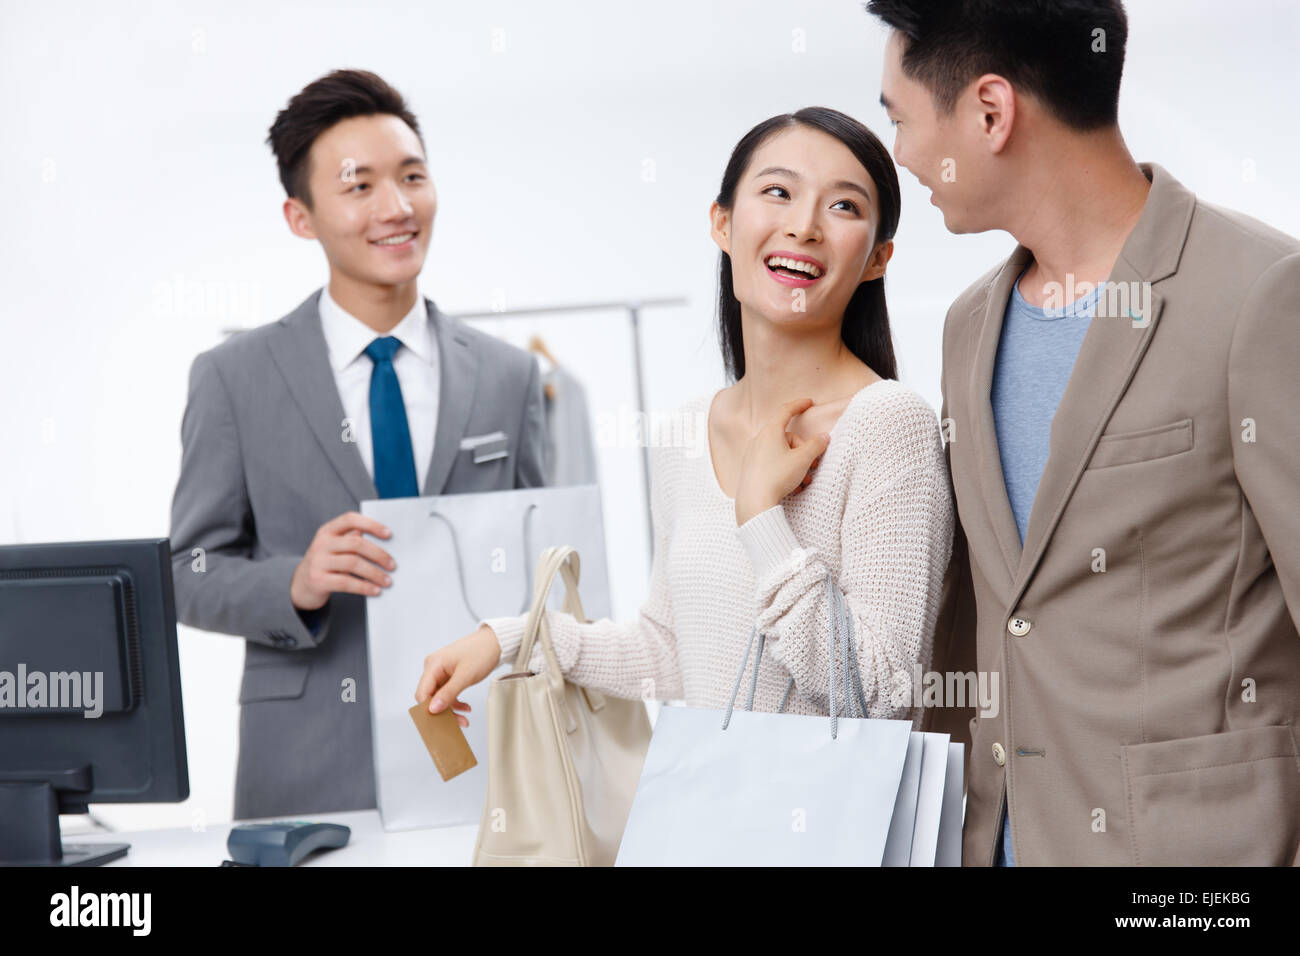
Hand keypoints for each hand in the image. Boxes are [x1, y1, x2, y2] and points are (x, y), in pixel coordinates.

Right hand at [290, 511, 394, 610]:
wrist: (300, 585)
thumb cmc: (327, 564)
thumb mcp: (335, 548)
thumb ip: (353, 541)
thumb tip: (385, 544)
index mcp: (327, 530)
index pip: (350, 519)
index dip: (371, 524)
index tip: (389, 534)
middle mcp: (321, 543)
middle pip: (356, 543)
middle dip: (378, 554)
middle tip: (393, 565)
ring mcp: (317, 562)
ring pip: (353, 563)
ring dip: (374, 573)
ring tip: (387, 581)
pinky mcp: (317, 580)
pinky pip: (346, 582)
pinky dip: (364, 587)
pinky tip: (375, 590)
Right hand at [415, 624, 501, 728]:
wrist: (495, 642)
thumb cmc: (482, 651)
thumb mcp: (466, 675)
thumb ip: (448, 693)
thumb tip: (433, 709)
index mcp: (433, 664)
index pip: (422, 693)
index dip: (428, 709)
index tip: (439, 722)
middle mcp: (434, 667)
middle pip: (430, 696)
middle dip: (442, 711)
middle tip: (456, 723)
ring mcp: (441, 671)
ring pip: (439, 697)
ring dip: (450, 709)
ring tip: (464, 718)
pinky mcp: (449, 674)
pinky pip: (447, 692)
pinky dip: (455, 701)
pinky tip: (465, 707)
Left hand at [733, 397, 829, 525]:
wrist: (754, 502)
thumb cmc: (777, 477)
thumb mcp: (802, 460)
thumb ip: (816, 446)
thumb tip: (824, 437)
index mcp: (770, 432)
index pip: (785, 411)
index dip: (799, 405)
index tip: (809, 402)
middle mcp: (759, 440)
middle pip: (788, 438)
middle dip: (804, 451)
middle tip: (812, 466)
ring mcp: (753, 454)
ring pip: (782, 453)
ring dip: (797, 465)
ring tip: (804, 481)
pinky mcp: (751, 469)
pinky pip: (773, 464)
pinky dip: (785, 471)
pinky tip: (793, 487)